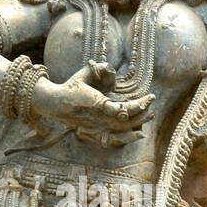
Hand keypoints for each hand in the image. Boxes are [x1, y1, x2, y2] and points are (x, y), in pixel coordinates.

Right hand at [32, 62, 153, 146]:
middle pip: (125, 120)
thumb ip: (98, 69)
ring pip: (122, 130)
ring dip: (138, 123)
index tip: (145, 101)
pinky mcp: (95, 133)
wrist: (55, 104)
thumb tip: (109, 67)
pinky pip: (114, 139)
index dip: (134, 107)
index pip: (118, 109)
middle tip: (151, 102)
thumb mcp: (83, 74)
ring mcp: (96, 127)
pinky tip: (139, 134)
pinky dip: (128, 138)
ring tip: (150, 115)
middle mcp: (97, 117)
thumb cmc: (71, 86)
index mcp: (95, 102)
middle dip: (141, 112)